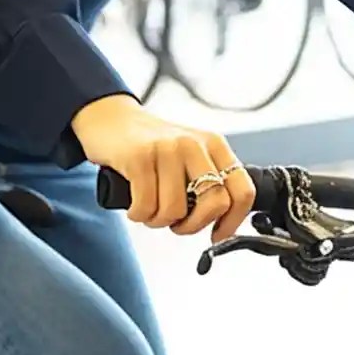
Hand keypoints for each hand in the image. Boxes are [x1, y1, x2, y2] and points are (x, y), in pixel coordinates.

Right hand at [71, 95, 255, 241]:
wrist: (110, 119)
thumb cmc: (151, 146)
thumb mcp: (189, 156)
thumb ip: (209, 181)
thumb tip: (222, 223)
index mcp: (214, 145)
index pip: (243, 190)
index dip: (232, 222)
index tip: (217, 235)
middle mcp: (194, 144)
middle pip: (214, 204)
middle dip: (193, 226)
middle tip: (176, 224)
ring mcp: (166, 149)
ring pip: (175, 211)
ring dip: (158, 221)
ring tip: (150, 208)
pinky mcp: (138, 157)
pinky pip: (146, 207)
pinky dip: (138, 215)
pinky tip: (135, 205)